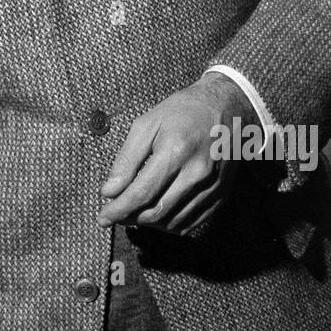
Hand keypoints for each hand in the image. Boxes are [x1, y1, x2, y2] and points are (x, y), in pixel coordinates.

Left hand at [97, 76, 247, 235]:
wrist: (227, 106)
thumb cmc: (183, 112)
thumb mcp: (147, 125)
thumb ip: (126, 160)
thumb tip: (109, 191)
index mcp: (175, 151)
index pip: (141, 193)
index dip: (118, 210)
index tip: (103, 218)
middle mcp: (197, 173)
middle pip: (156, 212)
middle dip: (130, 218)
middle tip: (116, 214)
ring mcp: (212, 186)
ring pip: (174, 222)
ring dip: (149, 223)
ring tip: (135, 212)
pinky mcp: (221, 194)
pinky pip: (192, 222)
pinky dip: (171, 224)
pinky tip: (158, 214)